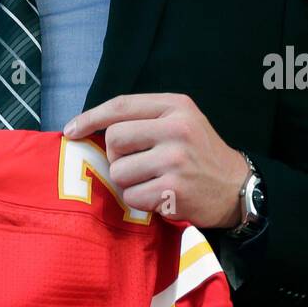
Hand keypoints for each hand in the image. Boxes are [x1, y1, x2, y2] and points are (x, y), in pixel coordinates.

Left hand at [63, 93, 246, 228]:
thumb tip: (89, 127)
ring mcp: (176, 160)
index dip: (90, 117)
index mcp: (176, 106)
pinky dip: (139, 200)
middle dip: (117, 156)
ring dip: (128, 182)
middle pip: (114, 139)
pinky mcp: (174, 190)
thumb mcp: (181, 122)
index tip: (71, 130)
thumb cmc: (198, 155)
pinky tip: (159, 196)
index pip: (121, 106)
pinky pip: (131, 196)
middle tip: (138, 163)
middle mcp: (177, 129)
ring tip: (152, 180)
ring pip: (119, 171)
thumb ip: (144, 119)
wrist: (236, 188)